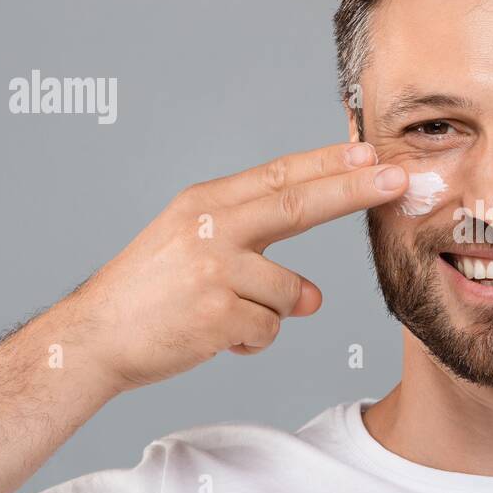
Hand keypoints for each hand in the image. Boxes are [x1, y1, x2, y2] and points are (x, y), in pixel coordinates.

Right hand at [60, 143, 407, 391]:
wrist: (92, 337)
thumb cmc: (148, 295)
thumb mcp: (192, 249)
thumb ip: (257, 258)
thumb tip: (313, 295)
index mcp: (205, 204)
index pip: (279, 176)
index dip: (329, 164)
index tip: (371, 152)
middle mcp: (211, 228)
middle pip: (300, 204)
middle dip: (355, 189)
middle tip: (399, 178)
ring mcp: (215, 270)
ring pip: (291, 292)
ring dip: (269, 313)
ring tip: (220, 316)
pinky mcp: (217, 314)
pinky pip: (269, 330)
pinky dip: (250, 341)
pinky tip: (211, 337)